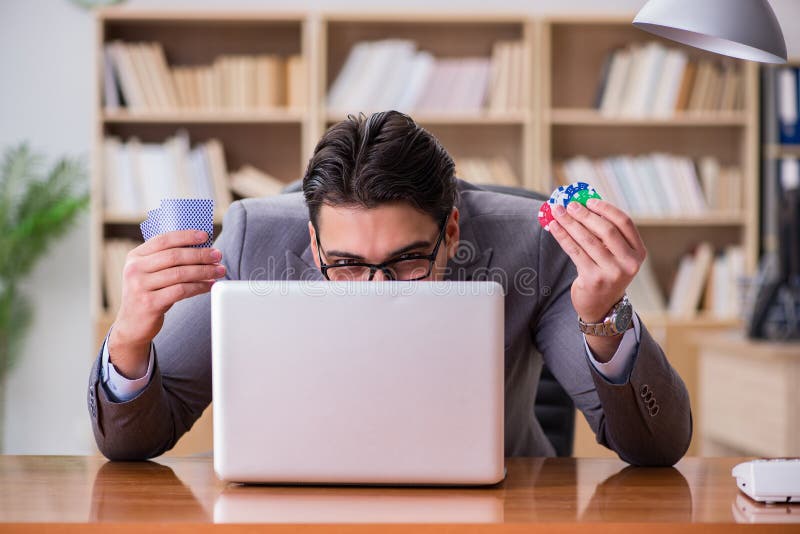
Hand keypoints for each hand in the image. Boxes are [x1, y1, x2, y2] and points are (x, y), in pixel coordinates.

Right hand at [108, 230, 224, 377]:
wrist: (132, 325)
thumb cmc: (149, 294)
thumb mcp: (150, 273)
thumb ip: (166, 260)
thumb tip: (201, 248)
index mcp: (135, 256)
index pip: (163, 240)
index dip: (186, 236)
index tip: (205, 236)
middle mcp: (135, 269)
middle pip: (174, 256)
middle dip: (200, 254)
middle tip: (217, 255)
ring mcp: (140, 287)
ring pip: (180, 273)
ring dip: (204, 271)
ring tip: (219, 270)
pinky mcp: (150, 303)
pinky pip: (181, 291)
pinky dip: (199, 287)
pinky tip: (209, 285)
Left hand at [549, 198, 645, 325]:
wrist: (601, 306)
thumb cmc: (605, 272)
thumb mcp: (614, 255)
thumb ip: (604, 234)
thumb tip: (580, 205)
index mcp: (638, 252)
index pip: (625, 223)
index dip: (606, 209)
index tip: (589, 201)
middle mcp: (629, 263)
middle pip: (606, 230)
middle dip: (585, 214)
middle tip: (569, 205)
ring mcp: (612, 273)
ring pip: (587, 240)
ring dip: (570, 223)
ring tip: (557, 212)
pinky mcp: (593, 279)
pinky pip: (575, 251)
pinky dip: (563, 236)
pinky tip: (554, 227)